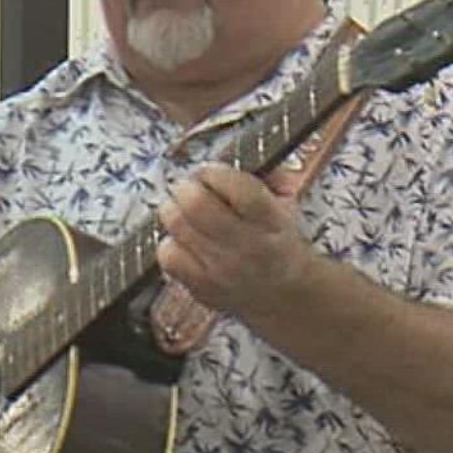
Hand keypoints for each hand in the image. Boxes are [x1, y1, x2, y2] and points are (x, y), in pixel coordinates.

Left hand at [154, 164, 317, 318]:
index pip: (235, 186)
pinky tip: (184, 241)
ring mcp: (220, 270)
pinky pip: (167, 254)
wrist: (283, 295)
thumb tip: (242, 157)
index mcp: (270, 220)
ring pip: (176, 225)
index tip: (209, 172)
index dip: (213, 172)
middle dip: (187, 188)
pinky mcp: (200, 287)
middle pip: (196, 204)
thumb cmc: (277, 243)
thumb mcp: (284, 206)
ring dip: (174, 211)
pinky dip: (170, 242)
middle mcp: (245, 246)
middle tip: (190, 190)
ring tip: (185, 213)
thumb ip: (266, 176)